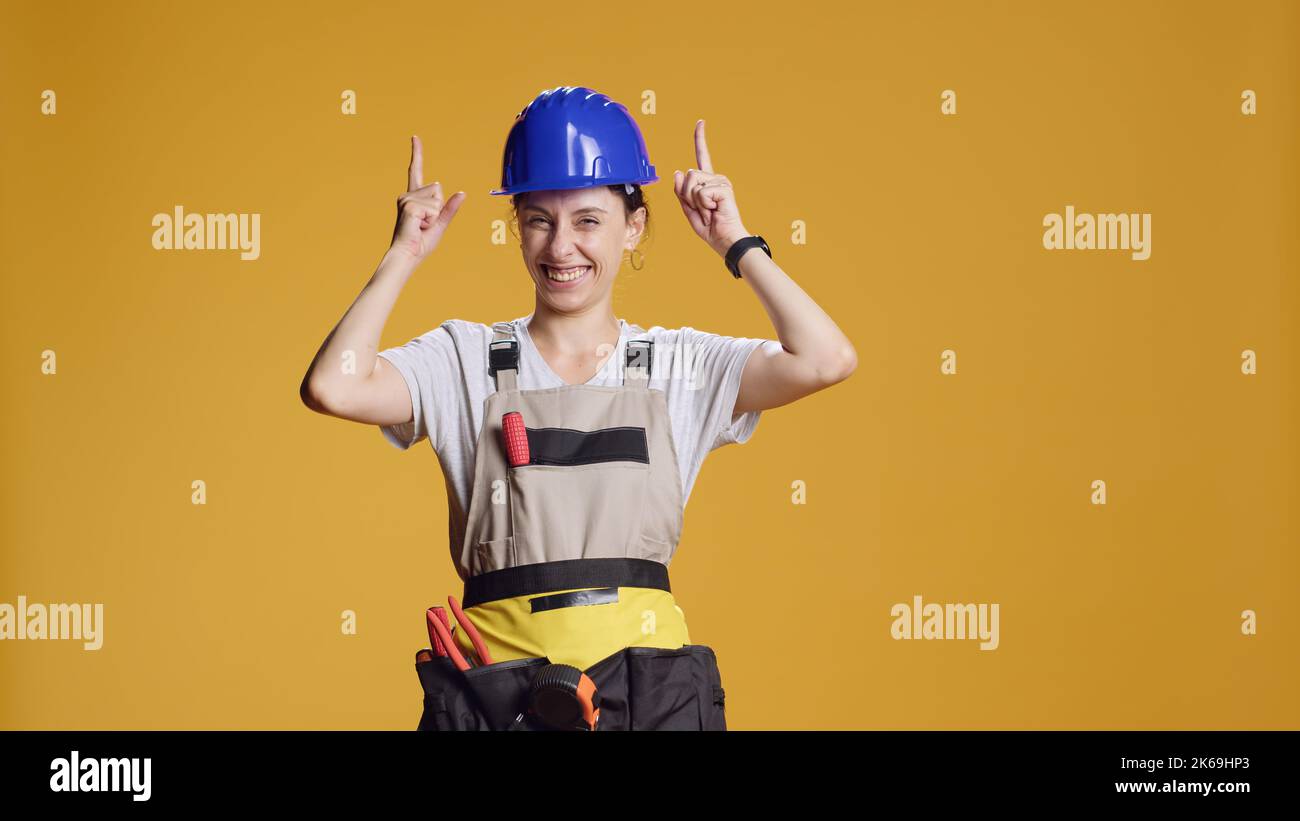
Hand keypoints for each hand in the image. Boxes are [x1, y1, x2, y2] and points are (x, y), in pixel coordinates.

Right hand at [389, 135, 465, 263]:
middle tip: (424, 224)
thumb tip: (463, 193)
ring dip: (434, 215)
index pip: (416, 170)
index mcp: (414, 197)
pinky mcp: (409, 205)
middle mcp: (408, 194)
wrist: (408, 255)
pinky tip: (419, 226)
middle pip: (438, 188)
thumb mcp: (440, 224)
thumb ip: (450, 209)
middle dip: (438, 208)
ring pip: (437, 198)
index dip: (417, 153)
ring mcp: (407, 199)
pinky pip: (434, 208)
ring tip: (421, 226)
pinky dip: (431, 220)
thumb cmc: (421, 243)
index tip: (415, 136)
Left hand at [673, 119, 749, 257]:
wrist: (724, 240)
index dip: (700, 139)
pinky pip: (701, 192)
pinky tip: (715, 210)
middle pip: (687, 175)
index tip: (700, 122)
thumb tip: (677, 172)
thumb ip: (681, 191)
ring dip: (695, 201)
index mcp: (707, 181)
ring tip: (709, 210)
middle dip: (687, 195)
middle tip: (702, 209)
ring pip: (692, 182)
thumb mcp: (688, 209)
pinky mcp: (724, 188)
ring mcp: (721, 182)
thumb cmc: (710, 228)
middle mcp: (716, 178)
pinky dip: (703, 205)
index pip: (702, 156)